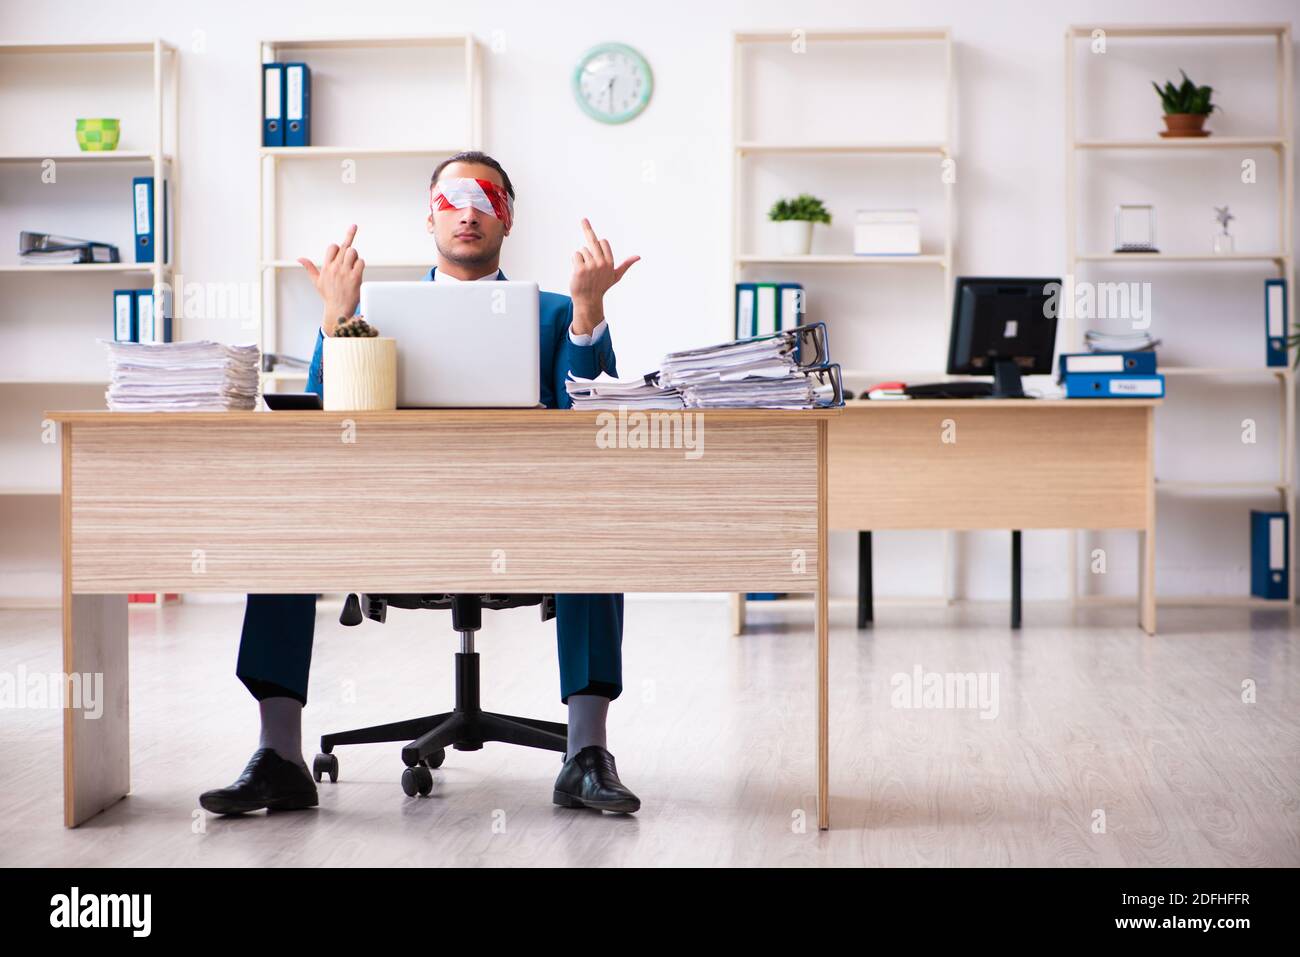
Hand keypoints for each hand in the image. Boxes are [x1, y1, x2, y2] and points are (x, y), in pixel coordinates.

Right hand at [298, 224, 363, 335]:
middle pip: (344, 247)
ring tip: (353, 265)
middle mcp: (335, 268)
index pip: (332, 247)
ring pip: (353, 252)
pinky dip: (360, 264)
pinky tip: (358, 271)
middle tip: (350, 259)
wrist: (338, 310)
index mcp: (326, 267)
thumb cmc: (328, 296)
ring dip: (355, 256)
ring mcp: (345, 272)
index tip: (341, 250)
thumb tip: (299, 258)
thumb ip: (309, 268)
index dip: (338, 248)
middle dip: (349, 251)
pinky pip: (360, 262)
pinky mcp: (355, 277)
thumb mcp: (316, 281)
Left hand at [569, 218, 638, 335]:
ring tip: (585, 271)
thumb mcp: (616, 276)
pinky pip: (575, 255)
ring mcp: (591, 266)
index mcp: (610, 263)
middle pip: (593, 241)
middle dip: (587, 229)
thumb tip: (639, 256)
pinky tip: (578, 271)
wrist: (588, 301)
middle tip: (582, 219)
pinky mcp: (580, 269)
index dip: (599, 244)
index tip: (596, 242)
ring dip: (581, 258)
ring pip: (582, 250)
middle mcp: (602, 263)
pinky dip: (574, 261)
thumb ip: (626, 265)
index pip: (603, 242)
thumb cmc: (601, 287)